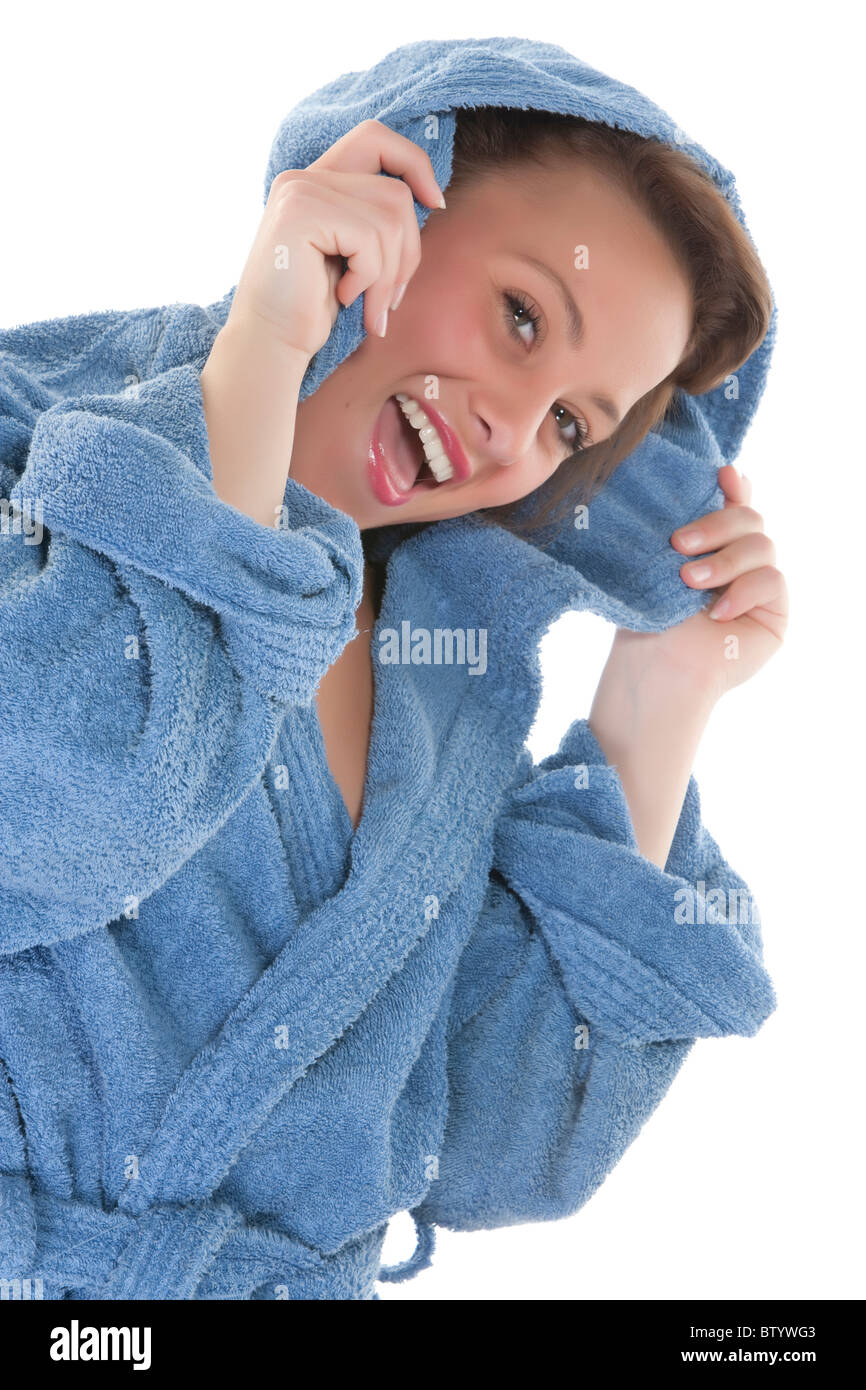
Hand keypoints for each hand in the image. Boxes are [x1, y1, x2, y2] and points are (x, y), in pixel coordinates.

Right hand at [224, 118, 444, 360]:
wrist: (270, 343)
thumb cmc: (312, 309)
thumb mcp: (354, 256)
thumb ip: (378, 220)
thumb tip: (431, 200)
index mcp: (317, 182)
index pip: (375, 138)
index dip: (414, 163)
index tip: (435, 204)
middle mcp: (304, 177)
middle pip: (395, 193)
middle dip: (407, 254)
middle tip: (391, 300)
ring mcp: (300, 190)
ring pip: (389, 219)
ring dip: (389, 276)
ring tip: (371, 309)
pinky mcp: (301, 212)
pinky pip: (369, 239)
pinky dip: (369, 279)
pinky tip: (343, 298)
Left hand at [609, 465, 787, 702]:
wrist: (654, 670)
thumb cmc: (646, 618)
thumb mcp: (659, 561)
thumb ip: (687, 523)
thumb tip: (719, 474)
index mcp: (712, 545)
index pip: (734, 504)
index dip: (734, 487)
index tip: (722, 474)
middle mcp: (739, 562)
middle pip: (750, 519)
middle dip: (716, 525)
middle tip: (678, 545)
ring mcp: (760, 586)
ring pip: (762, 545)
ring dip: (724, 560)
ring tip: (688, 581)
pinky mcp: (775, 613)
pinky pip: (772, 580)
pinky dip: (743, 590)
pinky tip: (717, 612)